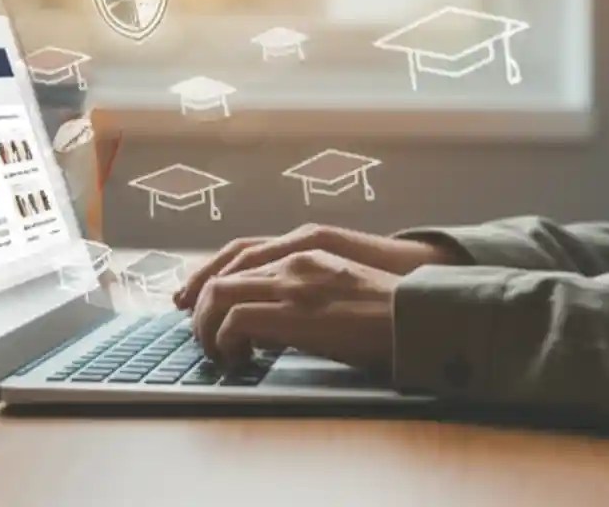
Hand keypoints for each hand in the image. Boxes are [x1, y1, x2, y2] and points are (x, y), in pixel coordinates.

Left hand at [190, 248, 399, 371]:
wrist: (416, 316)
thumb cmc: (387, 312)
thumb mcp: (339, 288)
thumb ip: (303, 293)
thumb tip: (267, 323)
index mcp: (306, 250)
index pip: (237, 254)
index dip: (207, 280)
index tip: (193, 304)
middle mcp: (293, 260)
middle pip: (220, 276)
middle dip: (200, 310)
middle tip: (202, 339)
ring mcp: (292, 284)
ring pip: (220, 296)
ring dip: (207, 328)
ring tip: (216, 352)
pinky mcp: (294, 312)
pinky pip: (236, 321)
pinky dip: (226, 341)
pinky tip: (239, 359)